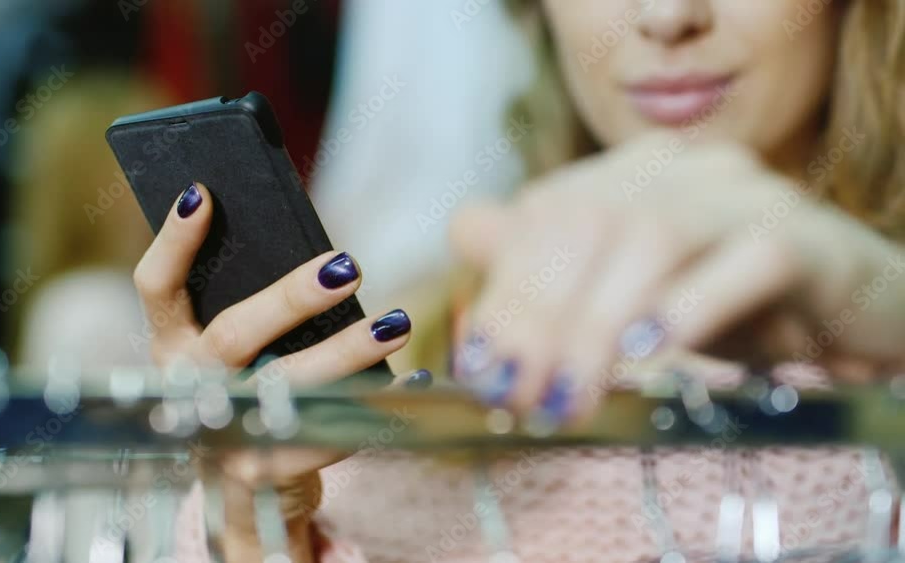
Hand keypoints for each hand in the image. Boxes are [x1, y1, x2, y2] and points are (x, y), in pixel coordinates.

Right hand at [134, 182, 416, 560]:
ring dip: (346, 352)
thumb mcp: (234, 349)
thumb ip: (252, 304)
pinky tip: (412, 381)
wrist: (249, 489)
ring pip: (286, 386)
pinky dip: (373, 407)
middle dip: (292, 298)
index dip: (173, 242)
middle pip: (233, 335)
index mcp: (172, 346)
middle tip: (348, 267)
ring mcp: (222, 434)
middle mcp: (188, 389)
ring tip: (394, 322)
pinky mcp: (263, 471)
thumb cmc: (249, 391)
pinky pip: (325, 434)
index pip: (157, 288)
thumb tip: (318, 257)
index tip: (203, 194)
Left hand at [450, 133, 904, 420]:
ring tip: (571, 393)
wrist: (855, 316)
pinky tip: (650, 353)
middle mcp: (684, 171)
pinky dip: (690, 309)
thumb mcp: (628, 295)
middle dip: (542, 313)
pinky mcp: (807, 238)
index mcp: (634, 175)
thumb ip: (548, 262)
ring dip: (599, 323)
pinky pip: (744, 263)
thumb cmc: (732, 310)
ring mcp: (747, 196)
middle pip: (589, 222)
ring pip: (653, 238)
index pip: (545, 215)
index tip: (484, 369)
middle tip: (522, 393)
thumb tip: (466, 228)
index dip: (507, 292)